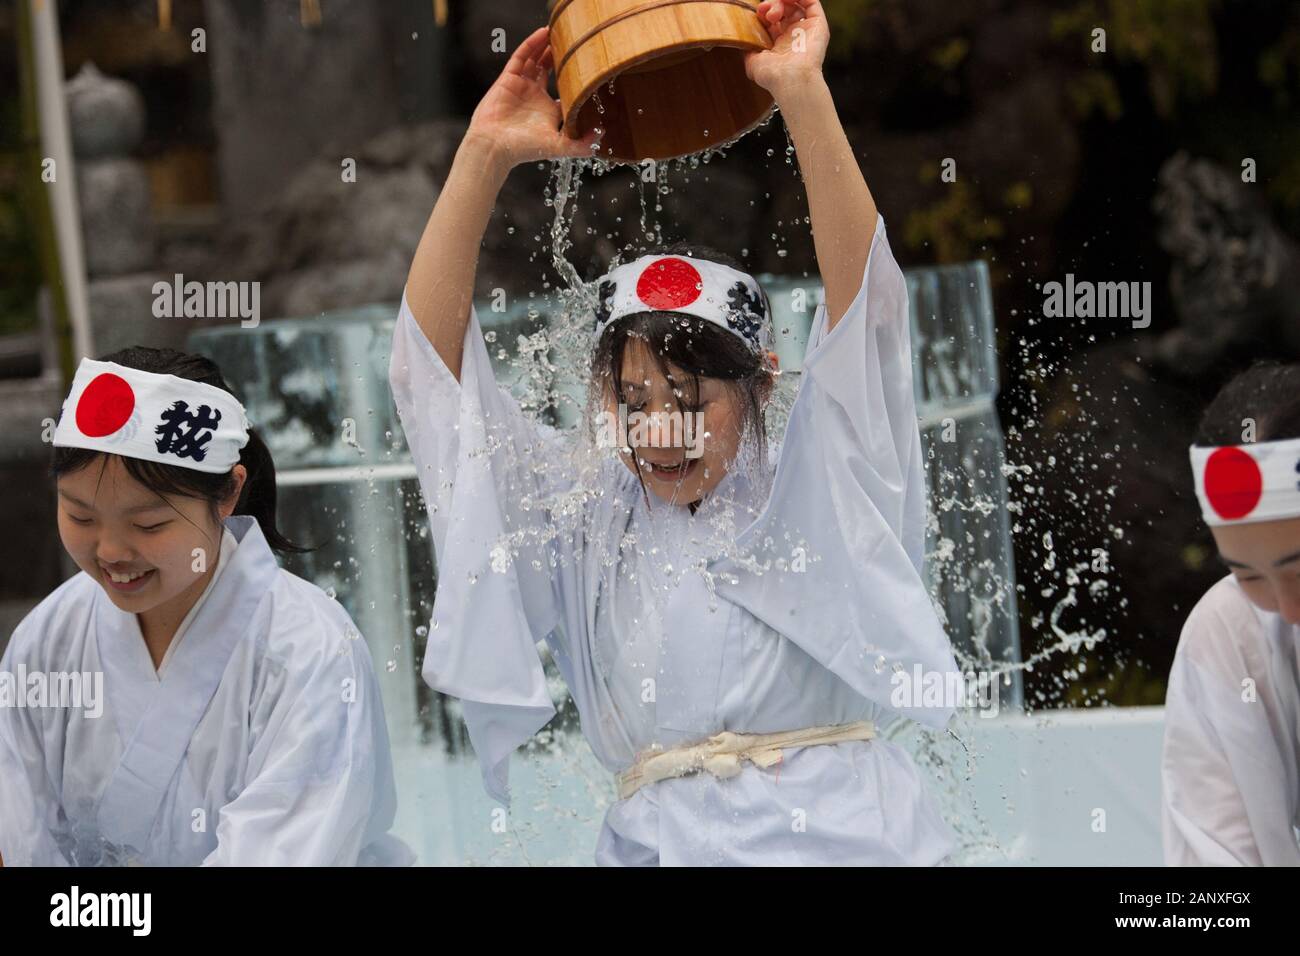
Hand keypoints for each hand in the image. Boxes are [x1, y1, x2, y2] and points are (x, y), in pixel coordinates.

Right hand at [466, 26, 602, 169]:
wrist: (495, 146)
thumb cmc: (524, 149)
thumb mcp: (559, 147)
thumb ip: (582, 145)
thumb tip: (602, 135)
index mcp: (548, 110)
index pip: (564, 89)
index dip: (574, 78)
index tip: (589, 67)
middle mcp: (535, 95)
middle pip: (549, 69)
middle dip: (560, 56)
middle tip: (573, 42)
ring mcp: (521, 85)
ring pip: (535, 59)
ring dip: (546, 46)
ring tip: (559, 31)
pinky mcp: (508, 78)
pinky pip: (521, 56)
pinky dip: (531, 44)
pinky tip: (542, 33)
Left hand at [744, 0, 828, 97]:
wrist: (790, 80)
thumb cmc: (772, 76)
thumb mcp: (752, 60)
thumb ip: (748, 46)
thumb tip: (742, 36)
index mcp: (779, 44)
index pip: (771, 19)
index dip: (763, 11)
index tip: (757, 13)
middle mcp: (793, 36)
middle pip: (783, 9)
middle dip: (771, 5)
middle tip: (765, 12)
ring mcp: (806, 30)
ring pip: (796, 4)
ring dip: (783, 1)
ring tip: (774, 10)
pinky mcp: (818, 25)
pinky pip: (812, 2)